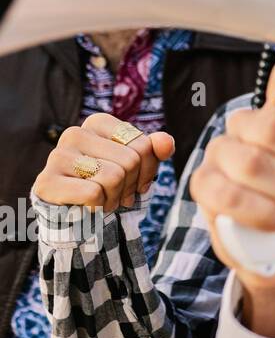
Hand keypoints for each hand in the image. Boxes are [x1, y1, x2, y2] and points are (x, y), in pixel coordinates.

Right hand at [33, 114, 173, 212]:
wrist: (76, 214)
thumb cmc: (111, 184)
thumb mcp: (139, 165)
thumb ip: (155, 149)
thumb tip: (165, 142)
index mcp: (97, 122)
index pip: (143, 145)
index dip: (148, 169)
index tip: (137, 180)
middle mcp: (74, 133)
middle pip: (129, 161)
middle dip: (131, 185)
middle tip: (120, 194)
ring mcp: (57, 156)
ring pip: (113, 176)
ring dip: (115, 197)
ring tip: (106, 200)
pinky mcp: (46, 182)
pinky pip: (93, 193)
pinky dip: (98, 206)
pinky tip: (90, 206)